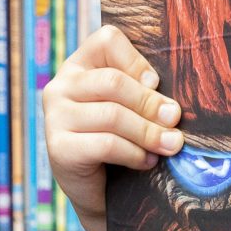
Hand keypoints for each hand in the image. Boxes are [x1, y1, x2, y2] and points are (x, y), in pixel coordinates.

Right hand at [42, 24, 183, 230]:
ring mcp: (54, 117)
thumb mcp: (134, 107)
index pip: (107, 40)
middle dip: (151, 103)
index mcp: (80, 65)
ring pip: (112, 115)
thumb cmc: (125, 137)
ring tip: (170, 144)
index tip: (156, 83)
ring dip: (149, 132)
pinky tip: (148, 161)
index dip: (136, 60)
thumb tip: (172, 108)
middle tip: (175, 120)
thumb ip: (146, 92)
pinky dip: (135, 153)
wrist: (102, 190)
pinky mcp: (58, 149)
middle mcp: (60, 86)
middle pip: (113, 82)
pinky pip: (106, 144)